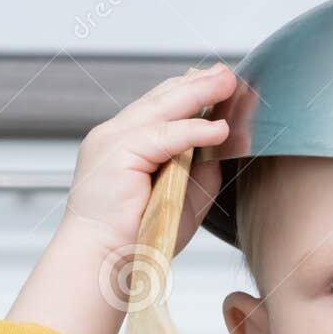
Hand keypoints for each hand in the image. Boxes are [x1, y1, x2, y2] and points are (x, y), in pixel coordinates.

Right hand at [55, 63, 236, 260]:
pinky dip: (193, 131)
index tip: (221, 83)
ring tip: (228, 84)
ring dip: (199, 94)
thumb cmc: (138, 237)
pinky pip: (164, 136)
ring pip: (163, 108)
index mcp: (125, 143)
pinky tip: (218, 128)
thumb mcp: (183, 199)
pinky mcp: (118, 153)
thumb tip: (223, 146)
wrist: (104, 260)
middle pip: (162, 98)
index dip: (191, 92)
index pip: (160, 107)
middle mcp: (115, 135)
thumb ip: (200, 171)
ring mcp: (113, 140)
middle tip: (228, 72)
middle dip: (198, 84)